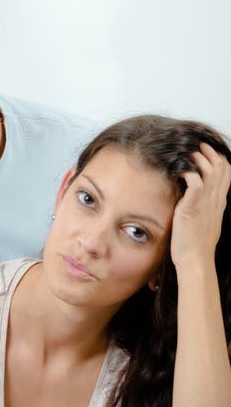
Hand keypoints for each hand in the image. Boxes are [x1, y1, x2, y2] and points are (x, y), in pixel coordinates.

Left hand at [170, 143, 230, 274]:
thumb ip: (206, 206)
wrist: (195, 260)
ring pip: (210, 172)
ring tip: (188, 155)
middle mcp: (215, 200)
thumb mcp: (207, 220)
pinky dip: (188, 173)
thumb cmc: (197, 244)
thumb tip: (199, 196)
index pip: (227, 173)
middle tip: (197, 145)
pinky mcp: (192, 208)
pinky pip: (195, 183)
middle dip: (209, 152)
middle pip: (221, 168)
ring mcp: (205, 204)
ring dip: (198, 159)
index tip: (207, 150)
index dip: (218, 158)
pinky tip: (180, 171)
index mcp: (219, 202)